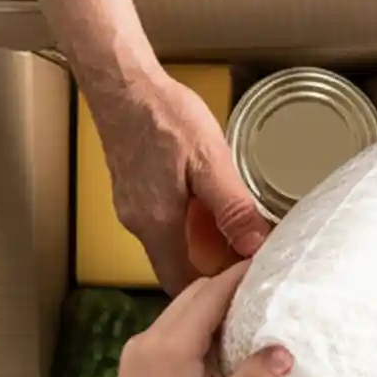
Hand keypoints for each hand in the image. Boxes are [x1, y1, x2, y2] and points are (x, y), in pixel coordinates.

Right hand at [94, 73, 271, 292]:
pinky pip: (162, 220)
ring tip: (237, 235)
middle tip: (246, 263)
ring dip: (199, 244)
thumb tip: (254, 246)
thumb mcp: (210, 161)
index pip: (180, 284)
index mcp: (157, 225)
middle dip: (209, 270)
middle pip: (175, 266)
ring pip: (170, 242)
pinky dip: (186, 223)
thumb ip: (232, 207)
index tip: (239, 288)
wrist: (122, 82)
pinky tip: (208, 205)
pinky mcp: (132, 190)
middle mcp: (139, 224)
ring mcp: (132, 207)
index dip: (209, 294)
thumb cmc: (164, 116)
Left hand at [108, 261, 292, 376]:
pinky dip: (193, 325)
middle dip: (226, 287)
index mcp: (171, 347)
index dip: (238, 276)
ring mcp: (137, 351)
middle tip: (262, 287)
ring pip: (179, 311)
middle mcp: (148, 340)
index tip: (265, 263)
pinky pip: (168, 329)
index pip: (210, 294)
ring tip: (245, 314)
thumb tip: (286, 350)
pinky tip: (216, 344)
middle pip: (192, 295)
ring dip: (209, 307)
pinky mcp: (133, 364)